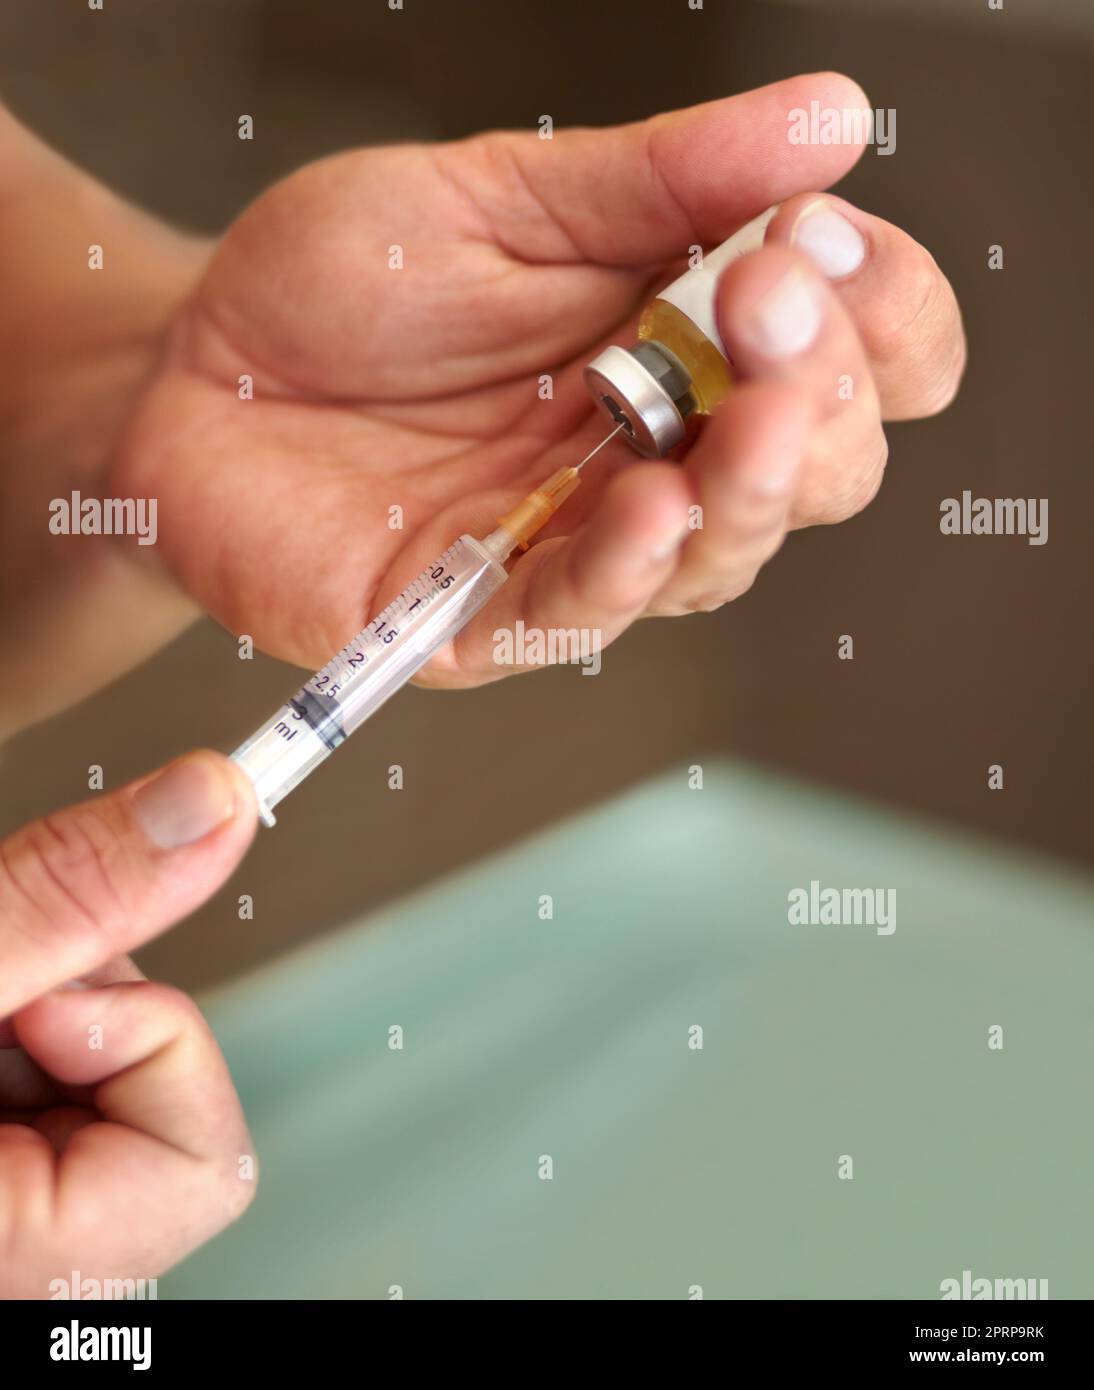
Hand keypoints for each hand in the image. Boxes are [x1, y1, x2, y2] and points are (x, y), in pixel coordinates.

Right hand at [0, 753, 257, 1297]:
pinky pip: (60, 1078)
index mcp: (15, 1258)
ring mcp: (16, 1218)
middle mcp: (28, 1263)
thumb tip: (215, 801)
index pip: (208, 1163)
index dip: (144, 1044)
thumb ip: (67, 895)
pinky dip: (18, 1016)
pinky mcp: (4, 1170)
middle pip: (168, 1101)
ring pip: (111, 1078)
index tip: (48, 996)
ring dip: (42, 1002)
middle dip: (85, 1005)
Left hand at [114, 71, 963, 684]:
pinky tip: (651, 510)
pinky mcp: (486, 619)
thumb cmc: (343, 289)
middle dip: (822, 389)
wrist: (192, 374)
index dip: (877, 308)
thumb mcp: (501, 196)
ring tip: (747, 415)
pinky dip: (631, 572)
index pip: (850, 352)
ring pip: (725, 550)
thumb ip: (662, 177)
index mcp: (685, 346)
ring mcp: (580, 545)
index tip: (822, 236)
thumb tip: (832, 121)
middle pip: (818, 464)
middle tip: (771, 300)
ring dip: (755, 485)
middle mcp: (658, 457)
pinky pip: (586, 616)